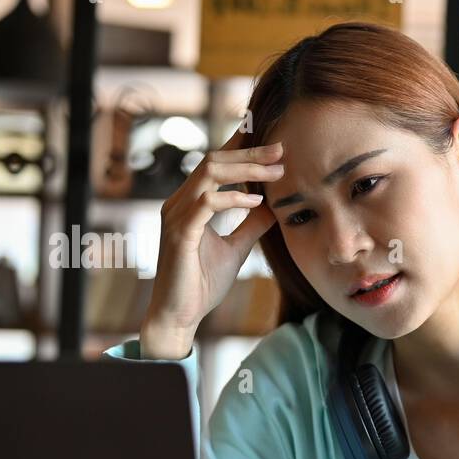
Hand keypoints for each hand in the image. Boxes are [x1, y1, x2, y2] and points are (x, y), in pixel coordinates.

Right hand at [144, 128, 282, 345]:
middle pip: (213, 161)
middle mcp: (179, 203)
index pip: (214, 164)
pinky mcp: (180, 234)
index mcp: (189, 203)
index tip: (272, 143)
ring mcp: (177, 216)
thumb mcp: (236, 248)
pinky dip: (233, 198)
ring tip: (277, 172)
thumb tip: (272, 206)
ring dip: (246, 169)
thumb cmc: (202, 282)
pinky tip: (257, 201)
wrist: (180, 315)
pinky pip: (206, 204)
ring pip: (209, 174)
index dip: (240, 148)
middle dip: (249, 153)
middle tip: (281, 150)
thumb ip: (251, 225)